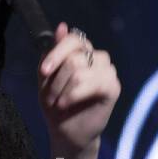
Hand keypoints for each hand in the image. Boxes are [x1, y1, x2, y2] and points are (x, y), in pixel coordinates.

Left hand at [37, 21, 119, 154]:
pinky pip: (91, 83)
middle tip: (50, 96)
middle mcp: (97, 57)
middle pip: (74, 57)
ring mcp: (107, 71)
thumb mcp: (46, 77)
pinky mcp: (113, 87)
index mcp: (81, 52)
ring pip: (80, 70)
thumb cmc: (56, 103)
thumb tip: (62, 26)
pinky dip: (73, 95)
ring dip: (62, 89)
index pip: (73, 39)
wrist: (66, 132)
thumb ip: (52, 53)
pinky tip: (66, 103)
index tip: (44, 71)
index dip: (56, 53)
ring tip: (58, 102)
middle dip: (56, 79)